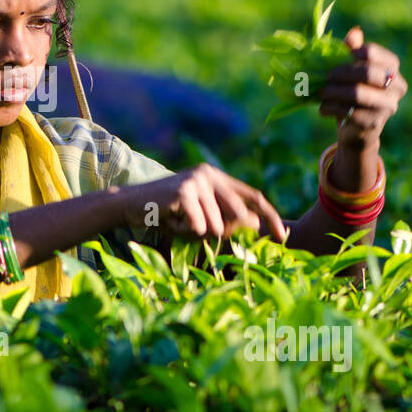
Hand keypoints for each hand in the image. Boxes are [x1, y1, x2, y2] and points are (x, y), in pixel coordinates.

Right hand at [122, 164, 287, 242]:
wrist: (128, 205)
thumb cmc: (166, 215)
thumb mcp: (199, 218)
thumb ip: (224, 220)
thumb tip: (254, 225)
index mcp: (216, 177)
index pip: (253, 196)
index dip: (271, 217)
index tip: (283, 238)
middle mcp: (210, 174)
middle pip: (239, 213)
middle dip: (230, 232)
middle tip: (203, 235)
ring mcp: (198, 180)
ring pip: (217, 225)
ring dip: (198, 234)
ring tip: (179, 223)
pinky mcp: (185, 190)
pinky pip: (200, 227)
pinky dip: (186, 232)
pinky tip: (171, 221)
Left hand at [318, 25, 407, 150]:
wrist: (356, 128)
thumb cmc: (354, 92)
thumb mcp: (352, 70)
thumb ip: (353, 50)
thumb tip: (354, 32)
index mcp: (392, 67)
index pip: (373, 53)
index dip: (353, 53)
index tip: (340, 58)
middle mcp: (397, 86)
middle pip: (367, 72)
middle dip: (341, 73)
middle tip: (327, 76)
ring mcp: (388, 106)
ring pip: (357, 93)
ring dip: (333, 91)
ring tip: (321, 93)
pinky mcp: (374, 123)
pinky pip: (349, 111)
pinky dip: (331, 108)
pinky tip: (323, 108)